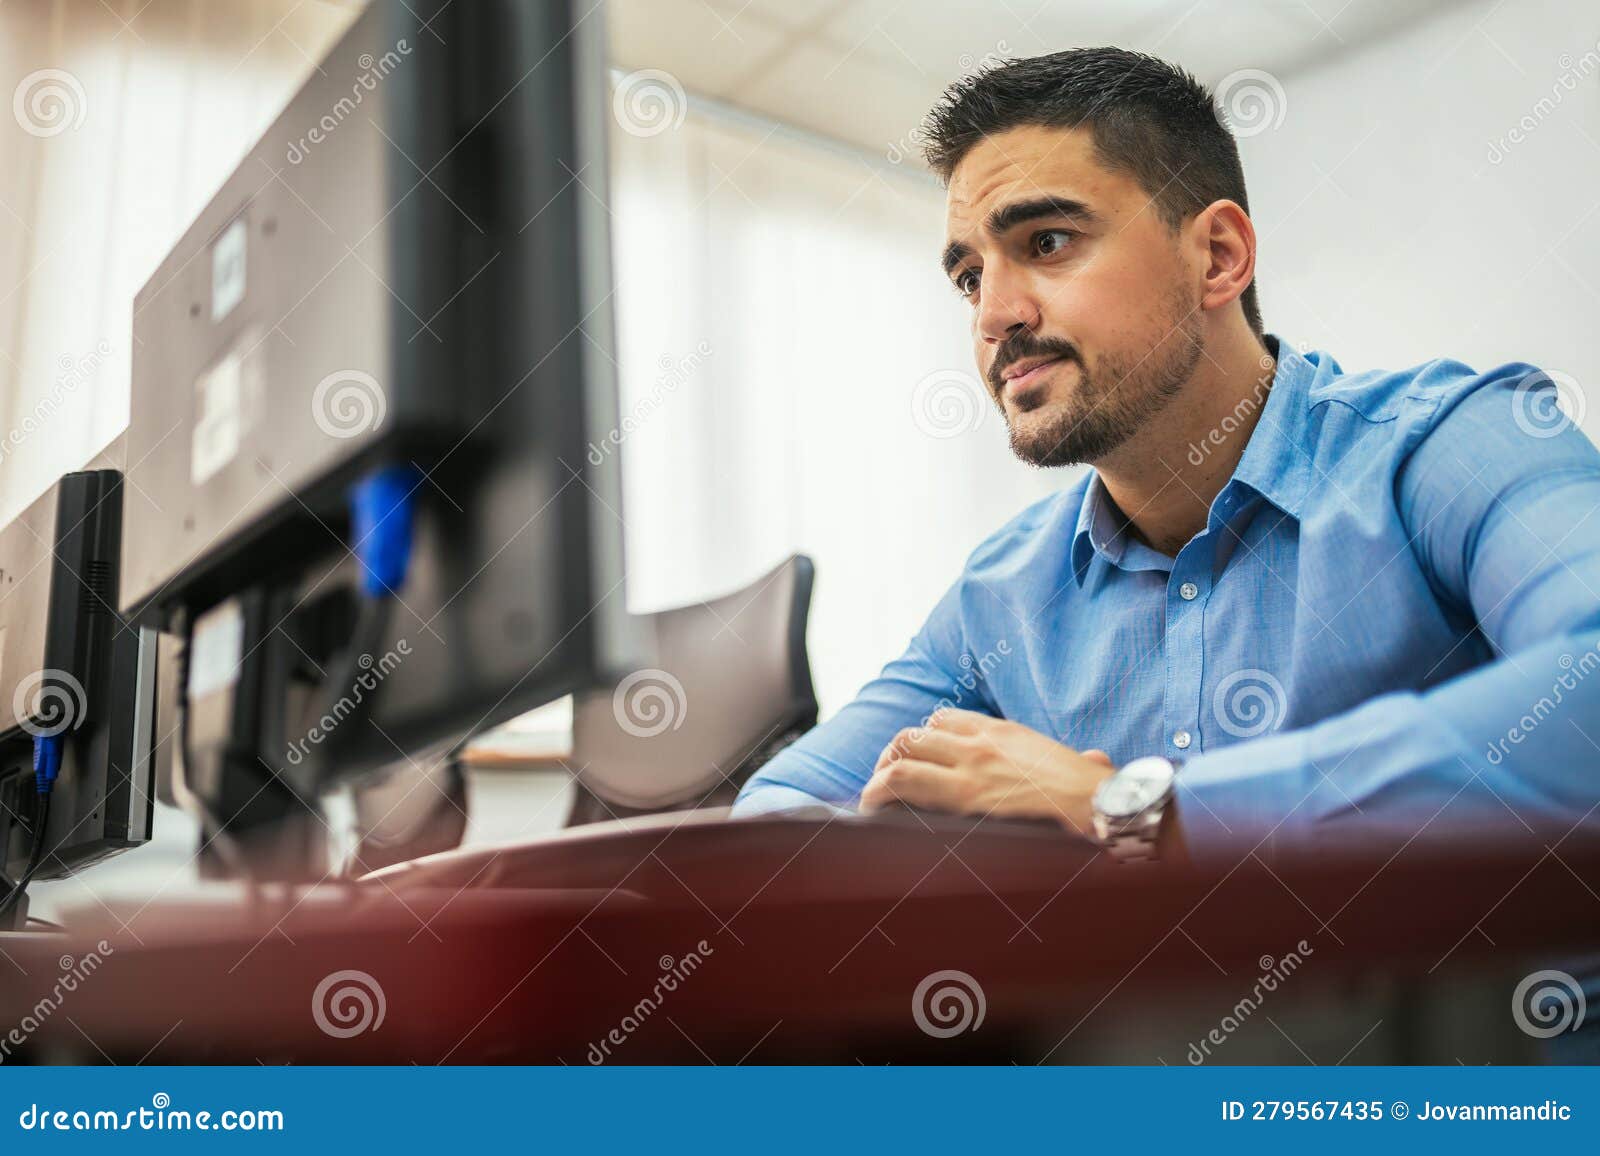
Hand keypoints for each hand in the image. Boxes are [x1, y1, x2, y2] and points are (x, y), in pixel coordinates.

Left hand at [859, 708, 1114, 833]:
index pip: (943, 720)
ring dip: (880, 774)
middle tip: (887, 783)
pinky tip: (874, 813)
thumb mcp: (1084, 763)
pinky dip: (879, 796)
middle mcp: (980, 742)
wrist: (1103, 807)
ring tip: (872, 800)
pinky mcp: (962, 798)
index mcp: (1004, 732)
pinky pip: (903, 784)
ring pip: (901, 753)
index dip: (924, 740)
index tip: (918, 760)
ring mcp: (968, 767)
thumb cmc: (1099, 792)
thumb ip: (1083, 760)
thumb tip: (1096, 760)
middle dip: (893, 756)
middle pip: (914, 734)